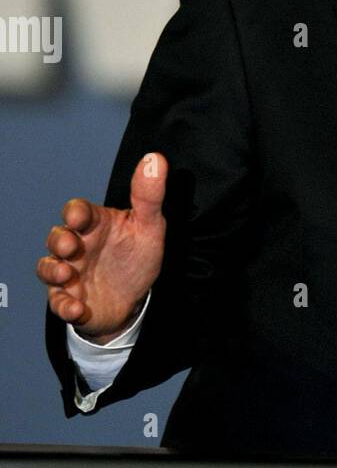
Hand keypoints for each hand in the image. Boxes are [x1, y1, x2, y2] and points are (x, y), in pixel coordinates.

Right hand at [38, 152, 167, 343]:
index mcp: (95, 225)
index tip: (79, 216)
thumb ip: (149, 195)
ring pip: (48, 267)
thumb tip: (156, 159)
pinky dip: (64, 305)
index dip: (75, 212)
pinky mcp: (69, 299)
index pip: (78, 211)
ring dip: (53, 270)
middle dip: (60, 240)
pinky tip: (77, 308)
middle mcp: (78, 246)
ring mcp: (70, 273)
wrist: (134, 300)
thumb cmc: (137, 258)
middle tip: (72, 246)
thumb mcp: (150, 226)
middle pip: (57, 237)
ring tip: (67, 274)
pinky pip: (58, 302)